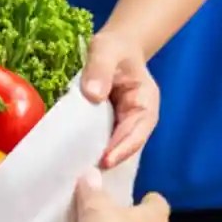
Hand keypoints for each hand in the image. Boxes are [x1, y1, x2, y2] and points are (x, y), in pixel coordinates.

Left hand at [81, 32, 159, 168]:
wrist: (114, 46)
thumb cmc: (114, 47)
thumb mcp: (106, 50)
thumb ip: (100, 69)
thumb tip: (93, 94)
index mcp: (144, 101)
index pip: (137, 131)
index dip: (123, 148)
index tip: (106, 161)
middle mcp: (138, 116)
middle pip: (127, 144)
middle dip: (110, 159)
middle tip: (88, 175)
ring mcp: (124, 122)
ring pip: (114, 145)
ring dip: (100, 157)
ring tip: (81, 173)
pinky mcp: (111, 123)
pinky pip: (103, 139)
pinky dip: (92, 148)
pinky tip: (77, 159)